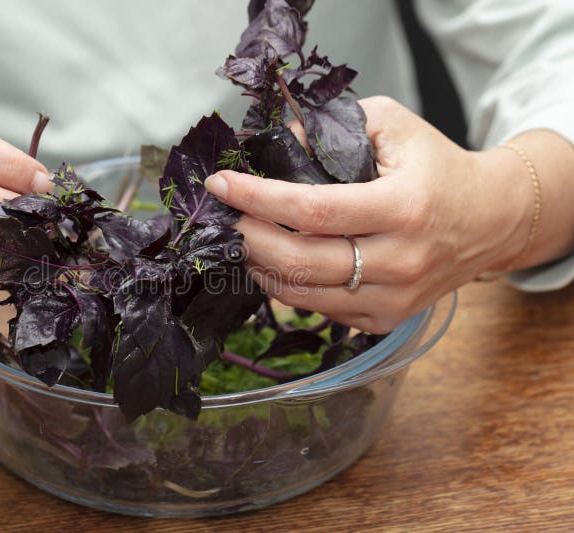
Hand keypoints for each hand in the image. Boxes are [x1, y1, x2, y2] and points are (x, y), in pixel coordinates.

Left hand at [205, 96, 532, 332]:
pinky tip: (276, 263)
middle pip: (299, 262)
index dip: (257, 198)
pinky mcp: (385, 320)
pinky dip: (288, 288)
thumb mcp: (392, 125)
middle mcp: (400, 261)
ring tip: (243, 239)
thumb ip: (332, 127)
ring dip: (260, 267)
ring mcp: (394, 299)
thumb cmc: (436, 168)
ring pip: (302, 295)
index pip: (312, 210)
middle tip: (226, 217)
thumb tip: (275, 144)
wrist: (491, 220)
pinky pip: (319, 310)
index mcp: (403, 208)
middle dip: (248, 238)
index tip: (220, 184)